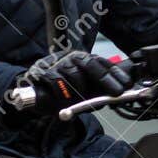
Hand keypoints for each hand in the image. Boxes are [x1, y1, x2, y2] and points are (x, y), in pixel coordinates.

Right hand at [16, 49, 132, 110]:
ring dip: (80, 90)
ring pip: (74, 73)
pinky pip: (56, 80)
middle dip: (106, 79)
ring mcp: (56, 62)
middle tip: (117, 92)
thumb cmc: (60, 92)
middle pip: (90, 64)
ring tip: (79, 100)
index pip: (102, 63)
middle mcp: (70, 57)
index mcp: (82, 60)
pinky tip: (63, 100)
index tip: (127, 84)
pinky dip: (62, 93)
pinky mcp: (41, 70)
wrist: (30, 92)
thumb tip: (111, 99)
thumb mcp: (81, 92)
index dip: (115, 74)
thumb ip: (94, 93)